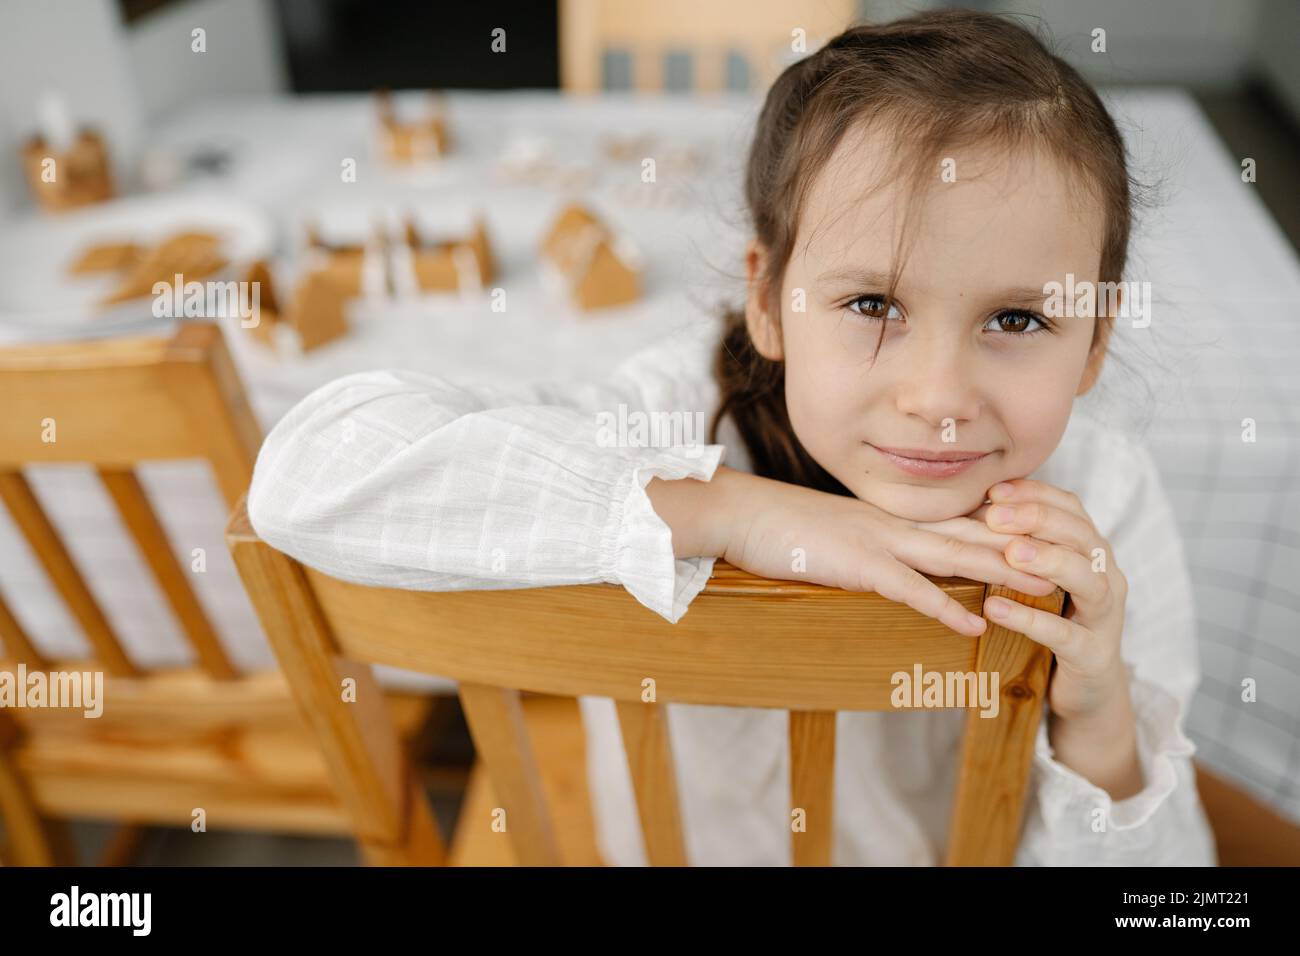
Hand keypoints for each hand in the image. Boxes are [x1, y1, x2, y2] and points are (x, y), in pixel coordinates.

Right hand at [708, 469, 1056, 636]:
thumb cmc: (774, 525)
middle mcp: (892, 523)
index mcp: (886, 517)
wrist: (737, 513)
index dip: (999, 531)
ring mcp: (877, 541)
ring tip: (1045, 590)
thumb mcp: (828, 532)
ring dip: (1002, 572)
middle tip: (1067, 561)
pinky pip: (910, 588)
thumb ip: (859, 543)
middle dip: (1021, 547)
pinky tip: (974, 622)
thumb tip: (878, 558)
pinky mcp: (857, 564)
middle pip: (970, 533)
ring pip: (953, 556)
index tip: (1040, 542)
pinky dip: (945, 605)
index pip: (954, 521)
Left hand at [976, 478, 1129, 720]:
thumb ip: (1020, 546)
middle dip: (1038, 520)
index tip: (994, 490)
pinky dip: (1030, 619)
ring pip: (1087, 578)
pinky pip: (1065, 633)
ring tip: (1009, 553)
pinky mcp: (1093, 655)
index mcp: (1092, 552)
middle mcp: (1106, 576)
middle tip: (994, 516)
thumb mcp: (1040, 579)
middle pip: (1081, 535)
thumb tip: (973, 509)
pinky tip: (996, 608)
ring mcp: (1105, 616)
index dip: (1035, 493)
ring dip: (1047, 561)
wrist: (1086, 690)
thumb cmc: (1054, 622)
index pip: (1071, 509)